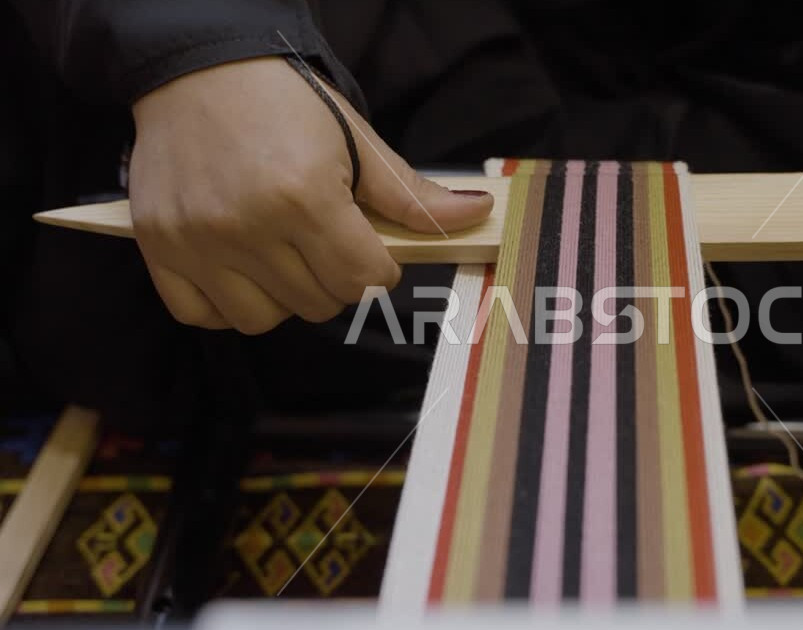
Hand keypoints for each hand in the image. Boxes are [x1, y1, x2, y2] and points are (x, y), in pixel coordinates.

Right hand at [130, 56, 492, 332]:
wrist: (198, 69)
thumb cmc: (284, 102)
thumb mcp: (357, 141)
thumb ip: (412, 195)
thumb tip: (479, 214)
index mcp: (304, 196)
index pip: (364, 280)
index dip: (378, 268)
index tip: (367, 246)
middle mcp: (247, 225)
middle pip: (319, 303)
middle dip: (335, 278)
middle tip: (323, 239)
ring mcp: (197, 241)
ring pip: (264, 319)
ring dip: (283, 296)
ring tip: (281, 251)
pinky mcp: (158, 247)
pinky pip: (203, 316)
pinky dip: (227, 303)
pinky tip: (240, 268)